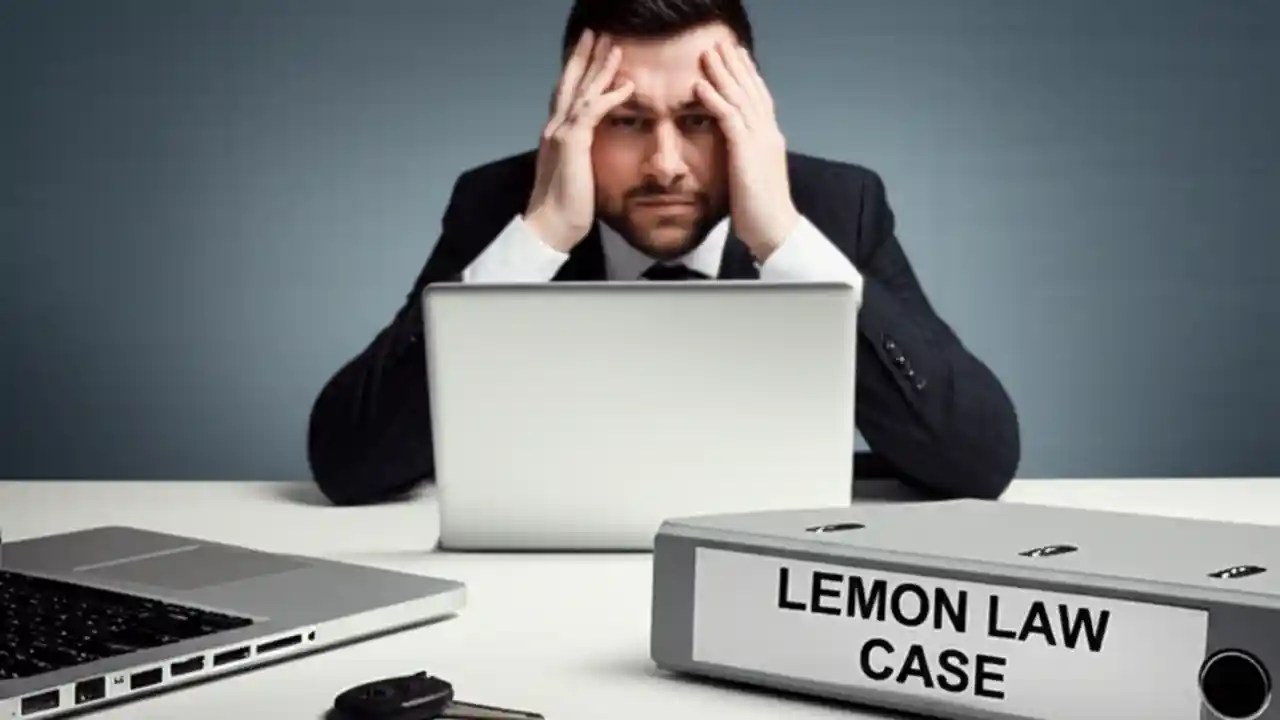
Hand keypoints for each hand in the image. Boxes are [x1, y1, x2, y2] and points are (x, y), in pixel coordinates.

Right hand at [524, 30, 634, 252]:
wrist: (551, 225)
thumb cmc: (566, 206)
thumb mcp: (576, 171)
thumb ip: (581, 153)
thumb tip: (591, 148)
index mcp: (555, 133)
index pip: (566, 93)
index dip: (576, 71)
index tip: (588, 52)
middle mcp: (555, 127)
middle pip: (570, 82)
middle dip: (583, 57)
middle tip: (594, 34)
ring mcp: (561, 133)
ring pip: (582, 91)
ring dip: (599, 68)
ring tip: (613, 47)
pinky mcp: (572, 143)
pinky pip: (592, 111)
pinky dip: (610, 96)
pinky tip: (626, 86)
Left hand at [695, 42, 799, 261]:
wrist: (775, 231)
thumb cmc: (762, 212)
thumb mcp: (753, 177)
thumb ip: (747, 159)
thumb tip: (735, 153)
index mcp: (770, 140)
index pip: (760, 100)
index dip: (748, 77)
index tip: (737, 58)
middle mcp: (768, 135)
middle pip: (751, 91)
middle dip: (736, 66)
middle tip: (722, 44)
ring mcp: (760, 141)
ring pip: (740, 98)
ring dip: (723, 74)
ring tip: (708, 54)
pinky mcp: (747, 153)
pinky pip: (729, 119)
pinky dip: (714, 100)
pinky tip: (701, 86)